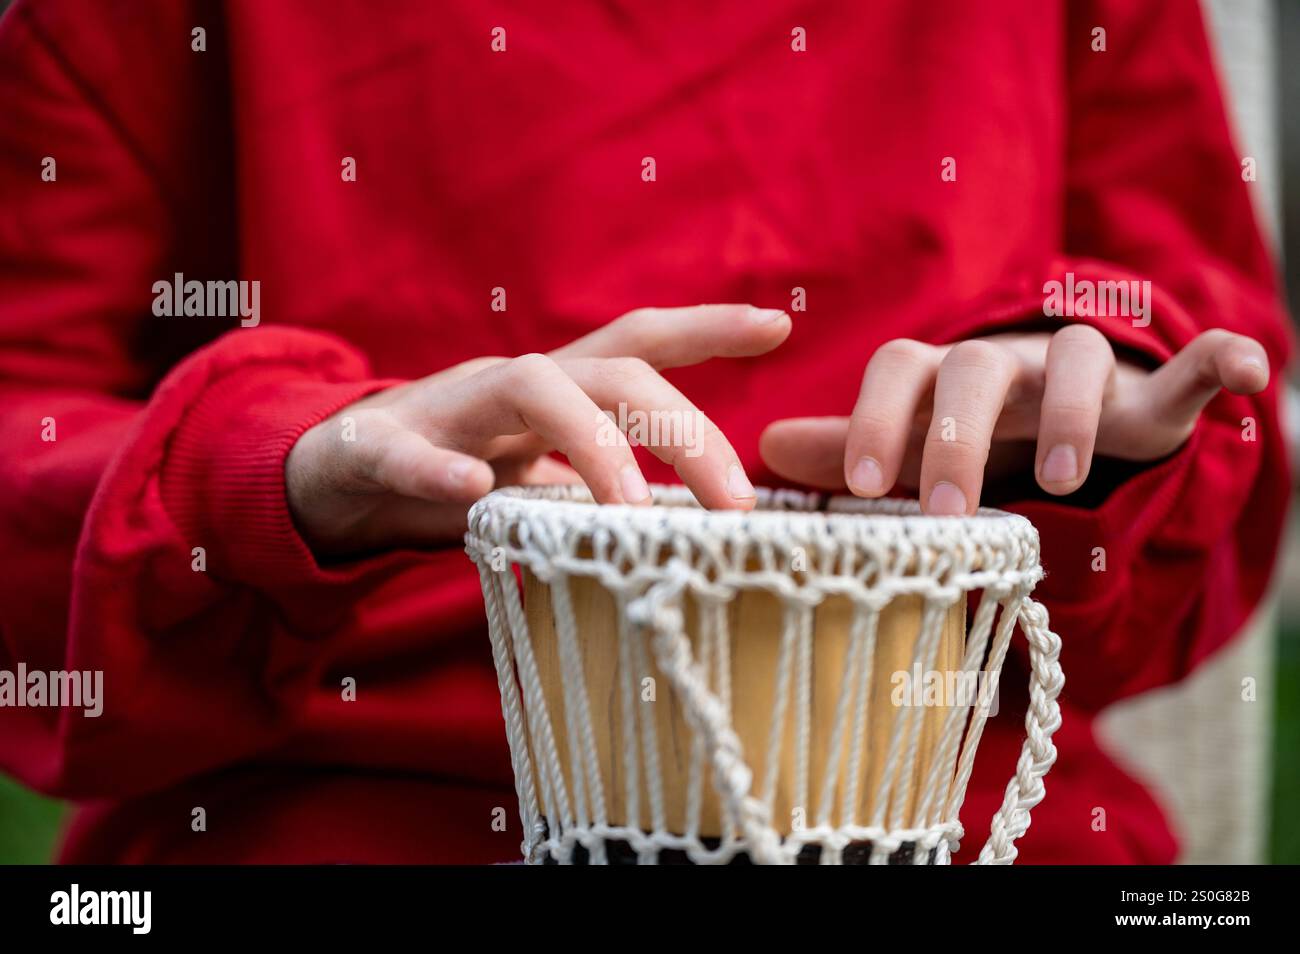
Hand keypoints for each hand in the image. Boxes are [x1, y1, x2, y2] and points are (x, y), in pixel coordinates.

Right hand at [286, 305, 790, 554]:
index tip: (779, 322)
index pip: (640, 345)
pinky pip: (408, 452)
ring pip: (532, 390)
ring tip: (633, 508)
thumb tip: (681, 529)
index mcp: (558, 392)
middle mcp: (515, 385)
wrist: (329, 478)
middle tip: (736, 506)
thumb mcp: (539, 478)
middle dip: (683, 429)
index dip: (707, 328)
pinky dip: (439, 469)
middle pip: (615, 373)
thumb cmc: (454, 474)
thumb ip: (597, 489)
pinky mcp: (377, 450)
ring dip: (592, 445)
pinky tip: (470, 491)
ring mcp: (449, 409)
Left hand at [760, 326, 1268, 513]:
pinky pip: (1191, 362)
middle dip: (956, 436)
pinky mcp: (1152, 387)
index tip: (861, 486)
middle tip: (945, 510)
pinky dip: (1217, 363)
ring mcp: (1079, 366)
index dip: (875, 418)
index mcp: (941, 375)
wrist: (1069, 404)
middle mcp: (1004, 360)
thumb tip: (766, 449)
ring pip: (1073, 359)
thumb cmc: (980, 430)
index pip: (897, 369)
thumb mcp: (918, 439)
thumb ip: (854, 444)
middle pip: (973, 367)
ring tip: (1061, 476)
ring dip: (1066, 412)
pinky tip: (1244, 374)